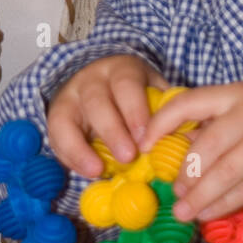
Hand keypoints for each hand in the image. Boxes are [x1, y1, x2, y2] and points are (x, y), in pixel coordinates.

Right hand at [46, 55, 170, 177]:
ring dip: (83, 148)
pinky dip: (70, 156)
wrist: (103, 83)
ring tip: (98, 170)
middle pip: (97, 102)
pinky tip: (87, 171)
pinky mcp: (57, 116)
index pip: (127, 85)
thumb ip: (165, 111)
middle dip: (112, 131)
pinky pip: (56, 136)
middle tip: (128, 157)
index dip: (135, 111)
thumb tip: (187, 137)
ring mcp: (71, 97)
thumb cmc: (136, 96)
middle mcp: (92, 80)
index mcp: (122, 70)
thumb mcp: (153, 93)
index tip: (145, 137)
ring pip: (68, 118)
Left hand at [139, 83, 242, 220]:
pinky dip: (223, 205)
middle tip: (172, 191)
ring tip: (183, 212)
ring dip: (199, 197)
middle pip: (207, 147)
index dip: (161, 123)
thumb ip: (216, 122)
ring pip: (224, 174)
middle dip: (184, 173)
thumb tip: (177, 148)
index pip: (189, 103)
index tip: (143, 144)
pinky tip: (208, 214)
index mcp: (236, 93)